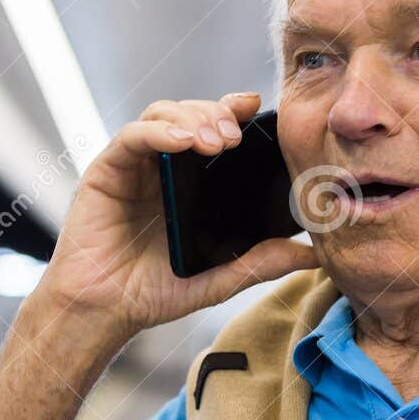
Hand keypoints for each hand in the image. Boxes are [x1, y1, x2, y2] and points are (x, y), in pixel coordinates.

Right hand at [34, 92, 316, 340]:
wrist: (103, 312)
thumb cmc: (154, 293)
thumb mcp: (220, 278)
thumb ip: (261, 262)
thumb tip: (314, 254)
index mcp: (192, 182)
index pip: (216, 130)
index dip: (236, 112)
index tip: (259, 108)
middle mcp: (164, 165)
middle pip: (193, 113)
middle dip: (217, 114)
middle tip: (237, 135)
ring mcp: (135, 164)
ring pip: (164, 114)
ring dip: (192, 118)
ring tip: (215, 140)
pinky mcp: (107, 169)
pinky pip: (132, 136)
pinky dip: (157, 131)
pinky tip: (179, 141)